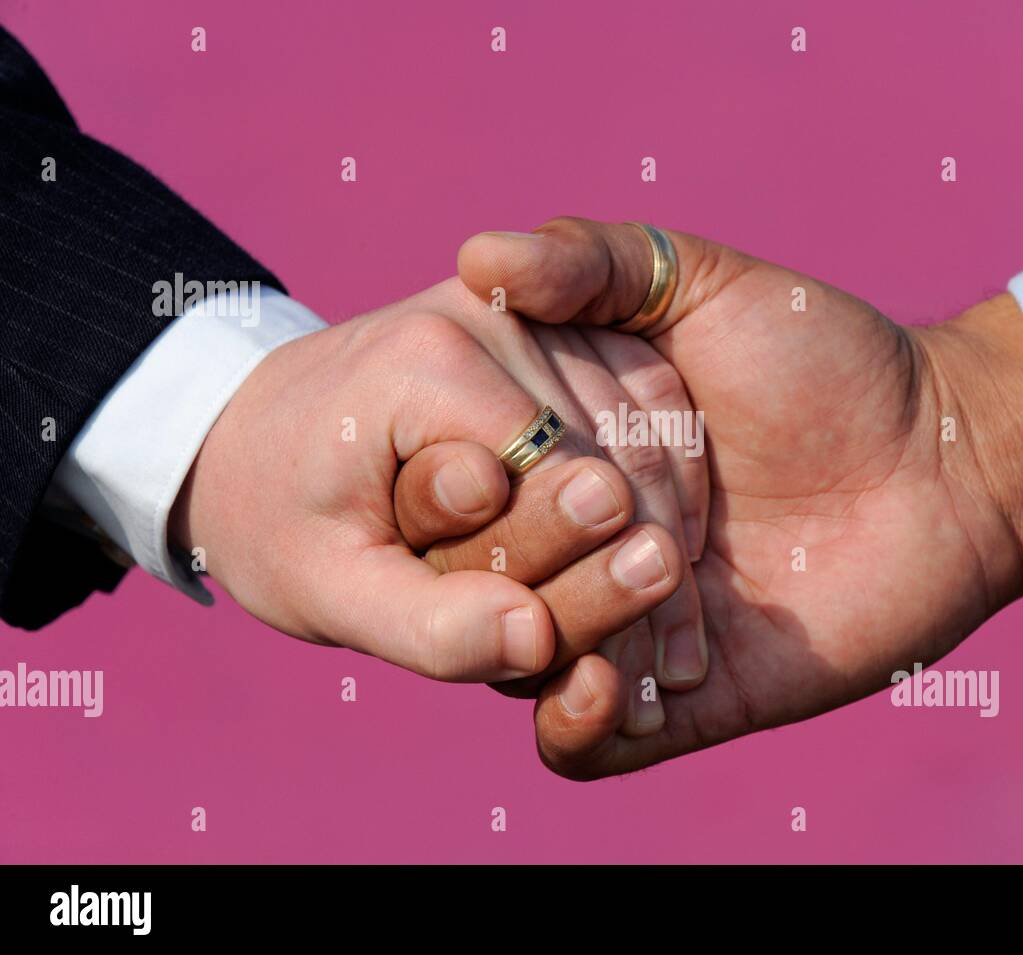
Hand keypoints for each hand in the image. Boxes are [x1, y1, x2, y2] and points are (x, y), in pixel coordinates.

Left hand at [169, 280, 688, 683]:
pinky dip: (660, 488)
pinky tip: (632, 550)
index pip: (565, 488)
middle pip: (612, 459)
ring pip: (644, 437)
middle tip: (632, 653)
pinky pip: (646, 413)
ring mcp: (530, 313)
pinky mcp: (552, 326)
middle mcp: (495, 313)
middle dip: (619, 565)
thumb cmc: (280, 521)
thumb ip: (432, 628)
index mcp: (433, 364)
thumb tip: (540, 639)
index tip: (564, 644)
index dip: (576, 579)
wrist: (249, 437)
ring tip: (638, 616)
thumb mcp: (329, 596)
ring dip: (654, 532)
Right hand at [453, 218, 1022, 776]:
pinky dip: (573, 727)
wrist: (944, 457)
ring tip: (641, 575)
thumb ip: (590, 260)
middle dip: (519, 558)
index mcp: (563, 460)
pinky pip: (587, 750)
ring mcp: (626, 627)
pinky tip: (606, 683)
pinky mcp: (682, 701)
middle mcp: (579, 548)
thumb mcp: (698, 281)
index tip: (477, 458)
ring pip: (524, 669)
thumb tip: (473, 251)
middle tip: (603, 509)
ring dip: (558, 634)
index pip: (457, 497)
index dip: (450, 484)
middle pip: (481, 587)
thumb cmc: (822, 354)